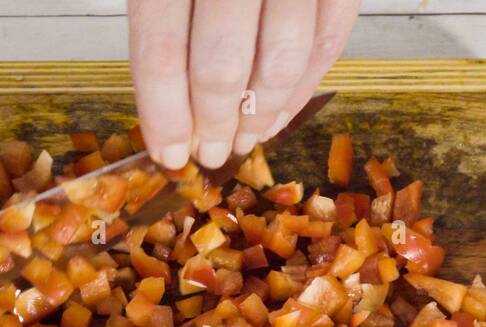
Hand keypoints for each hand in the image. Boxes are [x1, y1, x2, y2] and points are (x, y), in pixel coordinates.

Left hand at [128, 0, 360, 169]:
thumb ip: (156, 5)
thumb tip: (161, 95)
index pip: (160, 50)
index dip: (162, 114)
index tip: (167, 153)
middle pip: (219, 66)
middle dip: (212, 125)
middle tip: (209, 154)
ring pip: (279, 62)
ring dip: (261, 117)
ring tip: (245, 141)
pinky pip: (329, 40)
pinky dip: (305, 86)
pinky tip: (282, 111)